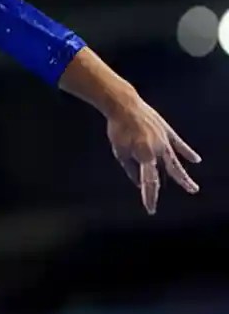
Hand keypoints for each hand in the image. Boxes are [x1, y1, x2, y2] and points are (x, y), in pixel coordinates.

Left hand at [106, 98, 200, 214]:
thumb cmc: (118, 128)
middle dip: (178, 184)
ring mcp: (165, 140)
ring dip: (182, 175)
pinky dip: (187, 152)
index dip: (150, 196)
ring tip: (191, 187)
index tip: (150, 209)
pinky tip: (195, 160)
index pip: (150, 181)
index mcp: (145, 156)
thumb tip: (139, 183)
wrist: (123, 104)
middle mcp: (159, 149)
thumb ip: (130, 169)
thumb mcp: (119, 151)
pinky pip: (179, 144)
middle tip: (186, 195)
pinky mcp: (167, 130)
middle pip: (169, 172)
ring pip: (176, 161)